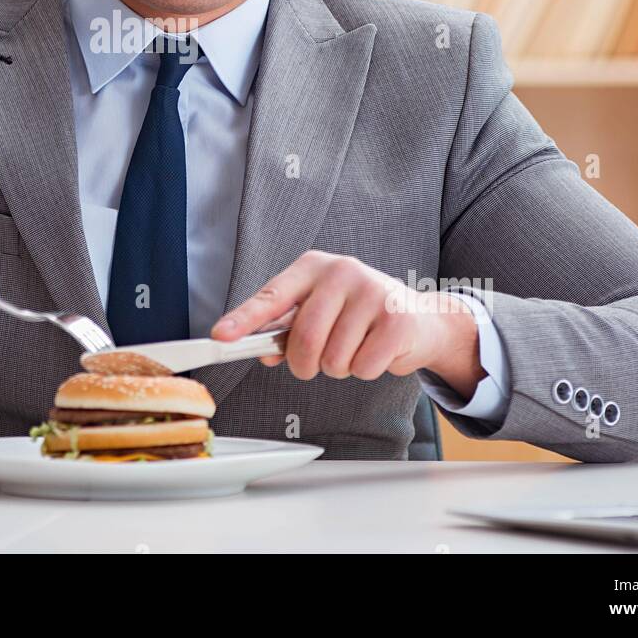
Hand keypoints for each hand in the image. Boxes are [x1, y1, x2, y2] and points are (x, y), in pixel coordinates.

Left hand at [208, 251, 483, 392]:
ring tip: (356, 347)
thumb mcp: (320, 310)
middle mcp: (341, 272)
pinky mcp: (397, 320)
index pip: (271, 296)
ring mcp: (372, 293)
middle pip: (304, 339)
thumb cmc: (358, 314)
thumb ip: (286, 330)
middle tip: (318, 362)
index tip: (219, 337)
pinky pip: (363, 367)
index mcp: (313, 267)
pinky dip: (366, 370)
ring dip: (340, 368)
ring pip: (333, 359)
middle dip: (306, 365)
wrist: (418, 317)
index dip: (243, 320)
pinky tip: (378, 351)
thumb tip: (262, 353)